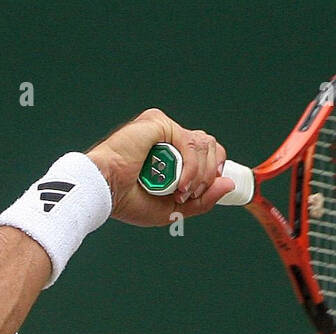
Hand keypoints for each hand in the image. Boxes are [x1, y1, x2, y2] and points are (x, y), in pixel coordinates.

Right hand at [85, 108, 235, 226]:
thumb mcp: (173, 208)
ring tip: (183, 191)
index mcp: (172, 153)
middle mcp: (169, 137)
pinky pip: (190, 142)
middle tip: (192, 194)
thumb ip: (202, 200)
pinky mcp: (159, 123)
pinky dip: (191, 167)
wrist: (105, 192)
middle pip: (211, 145)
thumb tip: (229, 184)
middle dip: (210, 175)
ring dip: (201, 174)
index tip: (203, 191)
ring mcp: (164, 128)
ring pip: (204, 144)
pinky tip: (181, 183)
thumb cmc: (129, 201)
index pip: (208, 153)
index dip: (214, 171)